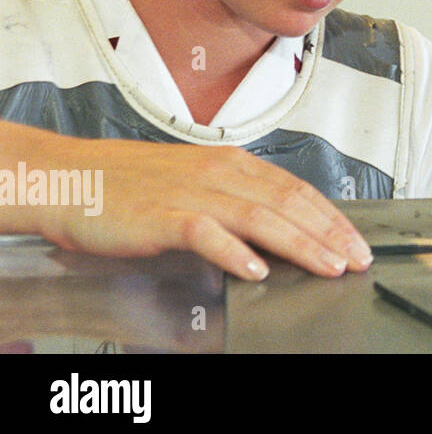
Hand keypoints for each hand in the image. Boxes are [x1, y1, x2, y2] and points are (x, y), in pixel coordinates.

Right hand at [6, 122, 371, 280]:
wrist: (70, 176)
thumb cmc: (130, 183)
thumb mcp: (196, 180)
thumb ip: (237, 199)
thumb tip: (281, 225)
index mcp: (232, 163)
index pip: (297, 190)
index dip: (332, 217)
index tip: (357, 241)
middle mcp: (220, 174)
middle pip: (289, 203)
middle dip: (330, 233)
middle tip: (358, 259)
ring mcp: (192, 193)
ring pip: (260, 217)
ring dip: (299, 244)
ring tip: (327, 266)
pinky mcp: (162, 216)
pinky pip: (205, 233)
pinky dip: (234, 251)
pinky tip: (256, 270)